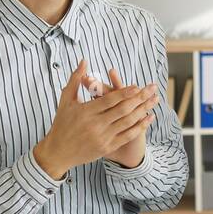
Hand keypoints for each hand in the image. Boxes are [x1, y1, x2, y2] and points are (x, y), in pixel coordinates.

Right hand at [34, 60, 157, 178]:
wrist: (57, 153)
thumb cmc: (61, 123)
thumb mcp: (65, 101)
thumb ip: (75, 80)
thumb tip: (84, 60)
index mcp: (85, 112)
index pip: (109, 100)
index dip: (125, 92)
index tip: (138, 86)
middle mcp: (95, 125)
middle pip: (122, 109)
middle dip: (140, 98)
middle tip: (153, 88)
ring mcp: (102, 137)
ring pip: (128, 121)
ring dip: (144, 109)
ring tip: (155, 99)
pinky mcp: (107, 147)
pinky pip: (128, 135)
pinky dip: (141, 126)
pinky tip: (150, 117)